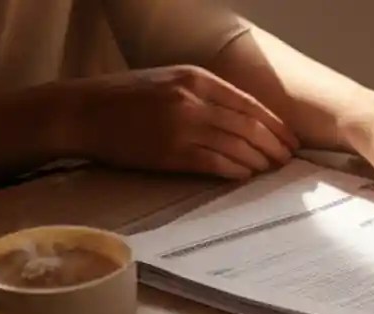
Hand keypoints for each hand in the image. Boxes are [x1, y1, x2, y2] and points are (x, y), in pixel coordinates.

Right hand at [52, 65, 299, 178]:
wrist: (83, 112)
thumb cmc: (125, 98)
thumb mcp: (169, 81)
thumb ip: (204, 95)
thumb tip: (241, 118)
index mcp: (196, 78)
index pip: (250, 104)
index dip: (275, 124)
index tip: (290, 138)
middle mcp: (193, 99)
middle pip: (249, 125)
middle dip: (274, 145)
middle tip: (287, 159)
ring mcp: (182, 126)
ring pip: (236, 145)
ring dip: (259, 160)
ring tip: (271, 170)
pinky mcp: (170, 152)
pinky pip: (214, 163)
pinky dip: (235, 170)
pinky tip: (246, 176)